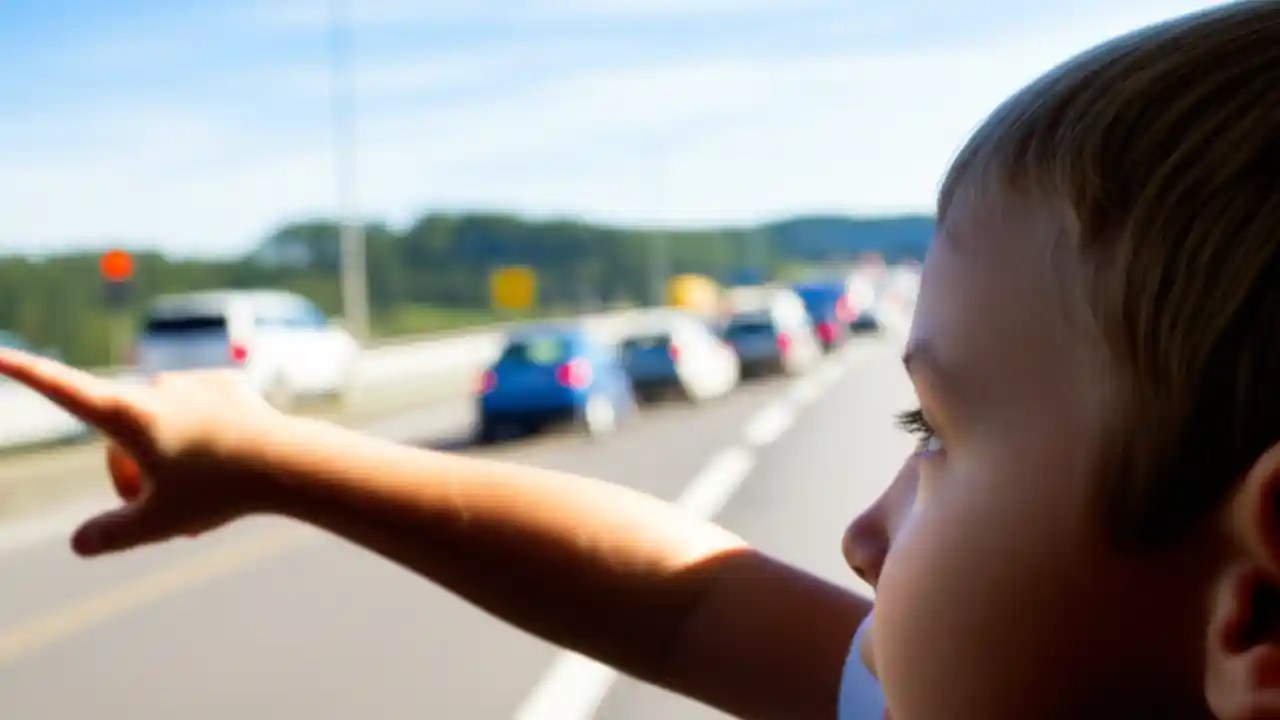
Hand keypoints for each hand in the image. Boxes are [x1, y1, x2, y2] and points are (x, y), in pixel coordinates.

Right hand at [0, 349, 287, 555]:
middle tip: (167, 510)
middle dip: (135, 475)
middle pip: (122, 441)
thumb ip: (112, 534)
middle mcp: (156, 389)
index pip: (63, 389)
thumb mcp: (159, 523)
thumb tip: (80, 544)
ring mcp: (193, 383)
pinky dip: (206, 440)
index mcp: (127, 415)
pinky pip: (200, 416)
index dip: (26, 372)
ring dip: (172, 458)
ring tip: (205, 491)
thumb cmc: (219, 491)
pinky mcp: (227, 383)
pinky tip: (232, 458)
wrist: (290, 461)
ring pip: (164, 429)